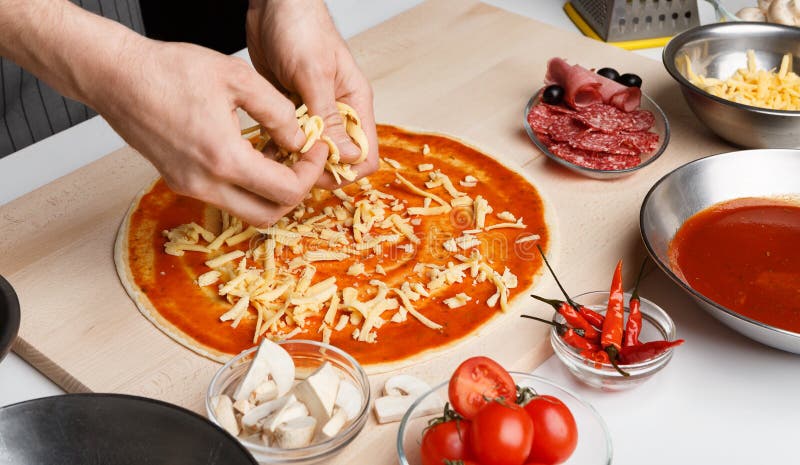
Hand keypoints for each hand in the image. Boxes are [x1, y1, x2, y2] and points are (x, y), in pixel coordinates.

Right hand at [89, 37, 327, 226]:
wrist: (116, 76)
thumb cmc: (170, 70)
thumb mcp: (238, 78)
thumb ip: (278, 112)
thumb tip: (300, 139)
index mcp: (223, 159)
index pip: (286, 191)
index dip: (311, 173)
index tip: (317, 150)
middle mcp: (204, 183)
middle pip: (268, 215)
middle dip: (295, 193)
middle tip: (303, 161)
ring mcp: (188, 187)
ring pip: (245, 211)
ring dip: (269, 192)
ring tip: (278, 154)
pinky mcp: (179, 182)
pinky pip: (224, 197)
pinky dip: (246, 185)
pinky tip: (251, 153)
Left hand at [246, 0, 378, 188]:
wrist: (273, 4)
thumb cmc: (301, 28)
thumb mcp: (314, 74)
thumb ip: (329, 116)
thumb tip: (349, 157)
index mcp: (354, 104)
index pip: (365, 155)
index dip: (344, 170)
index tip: (316, 169)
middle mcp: (336, 113)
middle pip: (336, 160)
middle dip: (314, 169)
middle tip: (288, 165)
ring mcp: (313, 113)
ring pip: (309, 154)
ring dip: (291, 161)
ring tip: (269, 157)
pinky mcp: (289, 110)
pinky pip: (287, 140)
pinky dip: (275, 147)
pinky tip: (259, 145)